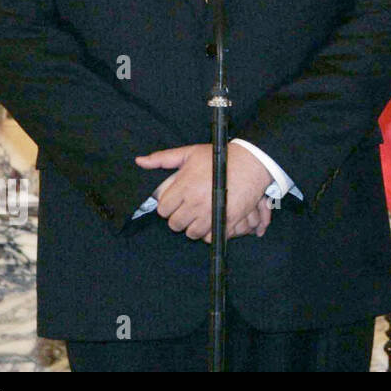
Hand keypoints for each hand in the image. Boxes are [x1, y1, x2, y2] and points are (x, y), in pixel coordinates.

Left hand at [136, 144, 272, 241]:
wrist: (251, 163)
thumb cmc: (219, 158)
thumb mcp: (190, 153)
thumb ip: (163, 158)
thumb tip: (139, 161)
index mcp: (184, 186)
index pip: (163, 209)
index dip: (168, 206)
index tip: (177, 201)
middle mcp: (195, 202)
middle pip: (175, 224)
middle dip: (179, 218)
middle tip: (188, 209)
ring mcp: (211, 213)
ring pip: (192, 233)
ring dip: (194, 226)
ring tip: (200, 215)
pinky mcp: (227, 220)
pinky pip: (210, 237)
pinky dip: (210, 233)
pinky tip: (212, 221)